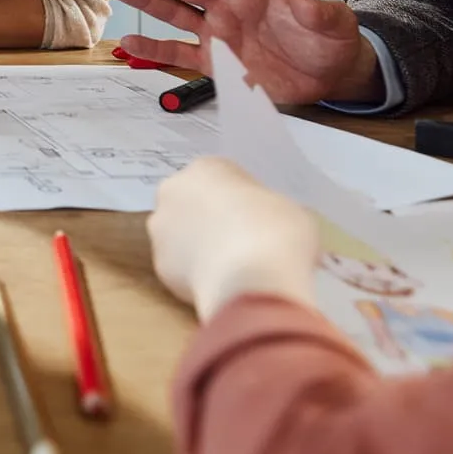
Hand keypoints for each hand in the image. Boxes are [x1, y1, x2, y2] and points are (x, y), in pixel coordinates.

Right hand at [110, 0, 380, 103]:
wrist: (328, 75)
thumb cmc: (329, 41)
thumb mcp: (333, 22)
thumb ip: (318, 11)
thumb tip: (307, 4)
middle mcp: (227, 7)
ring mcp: (218, 34)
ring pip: (173, 13)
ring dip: (146, 1)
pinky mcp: (215, 64)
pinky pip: (178, 54)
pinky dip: (154, 49)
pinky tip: (131, 41)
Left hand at [150, 157, 319, 319]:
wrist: (252, 279)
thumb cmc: (277, 232)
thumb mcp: (293, 211)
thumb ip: (274, 212)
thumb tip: (275, 228)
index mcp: (205, 168)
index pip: (223, 177)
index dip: (242, 199)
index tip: (259, 217)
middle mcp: (173, 193)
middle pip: (193, 204)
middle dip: (212, 220)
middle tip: (243, 241)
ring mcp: (161, 231)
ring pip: (181, 237)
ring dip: (200, 248)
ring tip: (233, 269)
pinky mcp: (160, 267)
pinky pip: (181, 269)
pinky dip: (198, 276)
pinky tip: (221, 285)